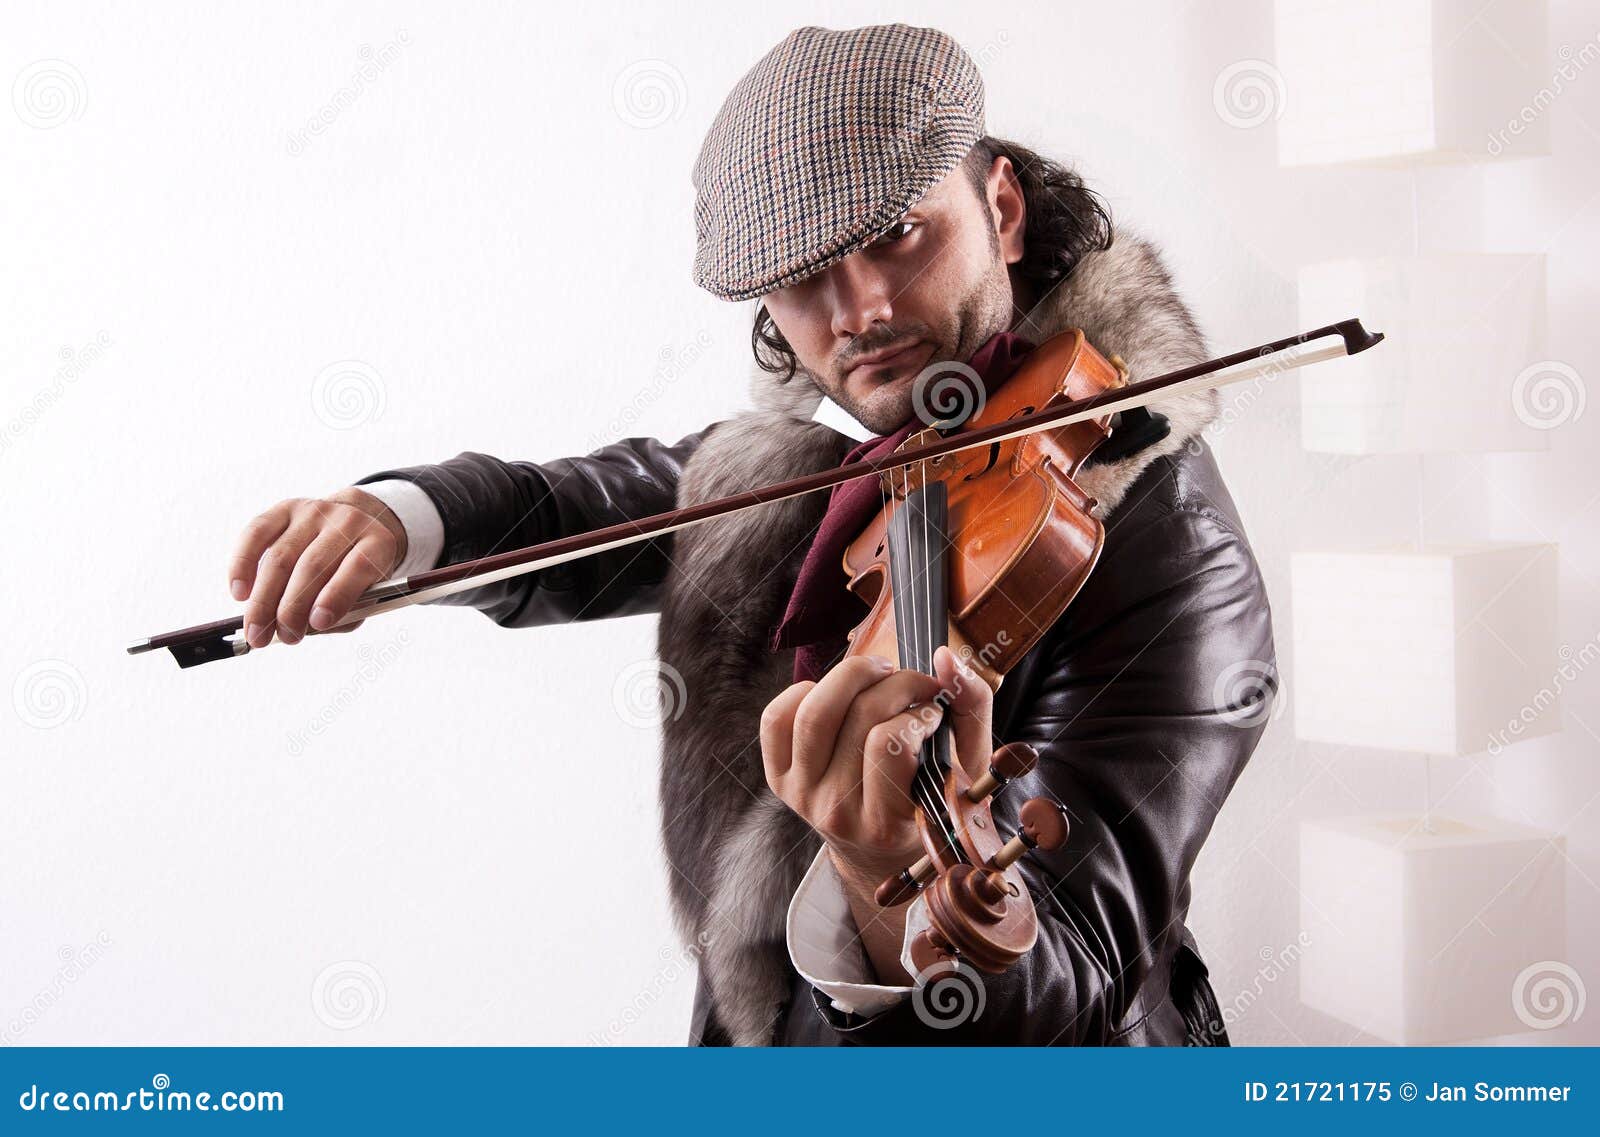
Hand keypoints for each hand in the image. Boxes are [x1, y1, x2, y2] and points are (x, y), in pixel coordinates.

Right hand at [228, 487, 406, 647]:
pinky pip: (256, 533)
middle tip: (282, 637)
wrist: (354, 526)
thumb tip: (305, 627)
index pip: (359, 566)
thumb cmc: (356, 571)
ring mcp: (315, 512)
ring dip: (264, 600)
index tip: (317, 624)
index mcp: (378, 543)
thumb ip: (343, 613)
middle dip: (292, 609)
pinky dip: (242, 564)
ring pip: (281, 557)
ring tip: (257, 632)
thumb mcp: (367, 594)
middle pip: (313, 566)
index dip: (337, 596)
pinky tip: (239, 593)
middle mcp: (348, 521)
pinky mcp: (285, 508)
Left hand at [760, 645, 994, 887]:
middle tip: (917, 686)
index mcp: (884, 824)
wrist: (879, 852)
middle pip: (858, 716)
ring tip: (880, 675)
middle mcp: (835, 813)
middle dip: (898, 683)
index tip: (936, 711)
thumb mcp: (967, 771)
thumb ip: (971, 710)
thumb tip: (946, 658)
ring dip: (854, 675)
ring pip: (815, 711)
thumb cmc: (930, 804)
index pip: (891, 744)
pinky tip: (837, 696)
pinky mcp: (777, 777)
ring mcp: (801, 795)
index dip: (919, 713)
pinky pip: (776, 717)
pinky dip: (805, 691)